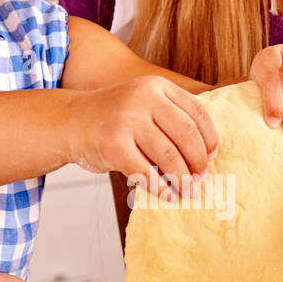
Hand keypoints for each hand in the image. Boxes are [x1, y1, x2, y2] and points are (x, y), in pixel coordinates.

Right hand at [67, 76, 217, 200]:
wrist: (70, 121)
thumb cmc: (113, 118)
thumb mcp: (144, 103)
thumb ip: (171, 118)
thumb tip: (206, 156)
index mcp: (157, 86)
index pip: (197, 113)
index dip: (210, 138)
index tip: (212, 156)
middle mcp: (143, 98)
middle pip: (187, 135)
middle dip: (198, 162)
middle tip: (201, 178)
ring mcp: (127, 120)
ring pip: (169, 155)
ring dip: (182, 178)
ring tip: (187, 190)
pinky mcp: (113, 145)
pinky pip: (146, 172)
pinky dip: (161, 188)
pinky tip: (167, 195)